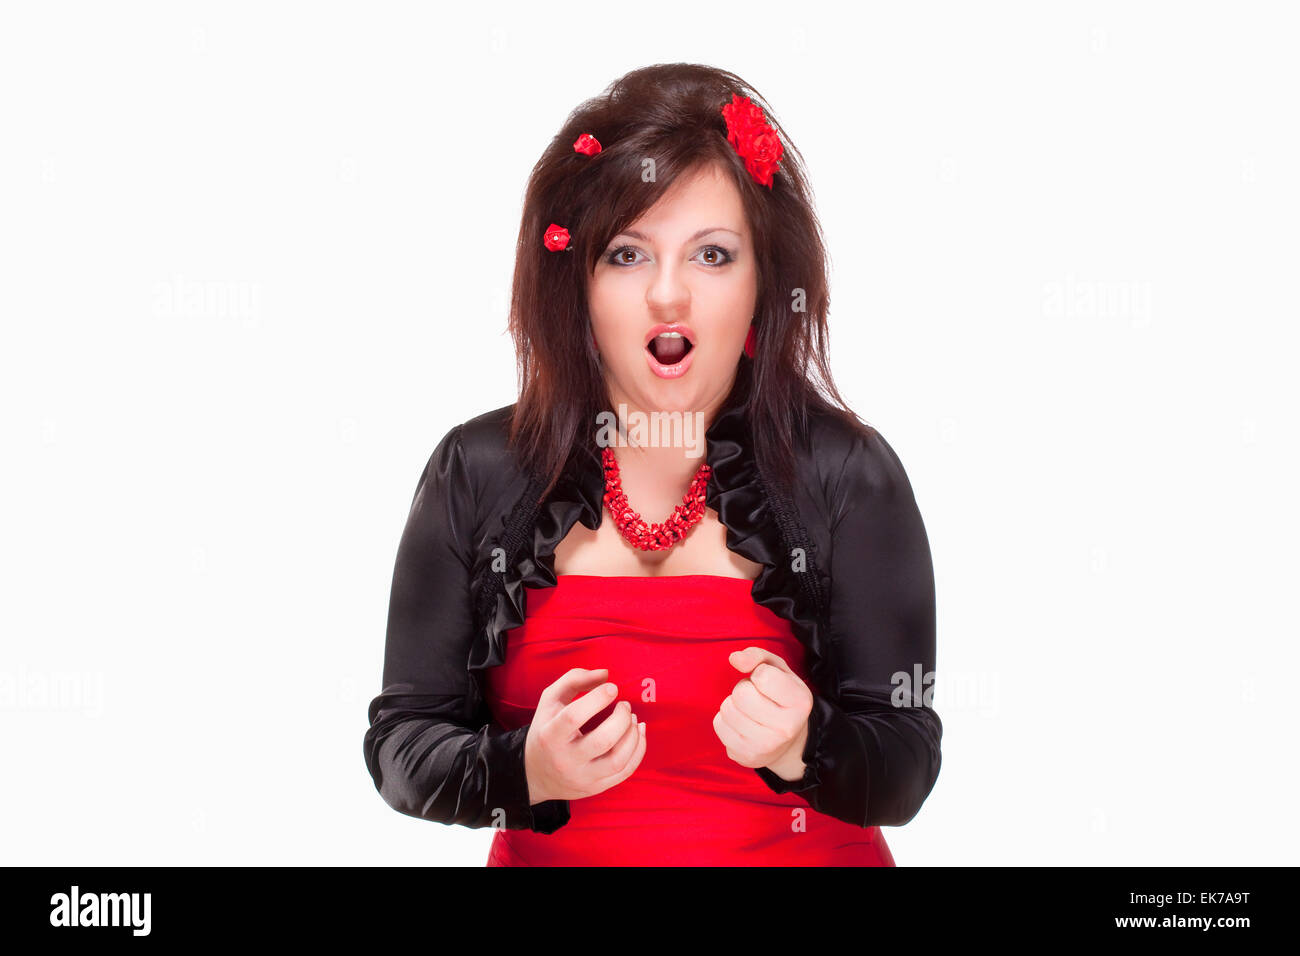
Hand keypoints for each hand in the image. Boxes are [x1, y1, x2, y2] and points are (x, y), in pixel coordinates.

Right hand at [524, 667, 645, 803]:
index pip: (573, 717)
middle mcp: (566, 760)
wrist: (536, 774)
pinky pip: (625, 772)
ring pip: (618, 760)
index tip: (613, 687)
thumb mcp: (550, 701)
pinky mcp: (596, 788)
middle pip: (602, 741)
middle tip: (625, 705)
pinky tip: (638, 733)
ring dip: (633, 735)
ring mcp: (583, 778)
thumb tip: (606, 674)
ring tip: (633, 719)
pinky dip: (638, 750)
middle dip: (622, 718)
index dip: (597, 699)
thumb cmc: (546, 730)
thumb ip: (574, 680)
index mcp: (550, 736)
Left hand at [712, 647, 812, 778]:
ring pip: (727, 709)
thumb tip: (734, 659)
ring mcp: (766, 746)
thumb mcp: (778, 670)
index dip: (759, 674)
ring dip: (733, 705)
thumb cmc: (780, 698)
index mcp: (800, 701)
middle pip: (741, 694)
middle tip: (756, 698)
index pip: (762, 675)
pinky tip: (741, 725)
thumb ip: (757, 656)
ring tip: (749, 711)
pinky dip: (725, 720)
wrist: (788, 743)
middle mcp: (786, 728)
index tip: (768, 684)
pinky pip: (719, 725)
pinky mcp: (746, 756)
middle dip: (743, 689)